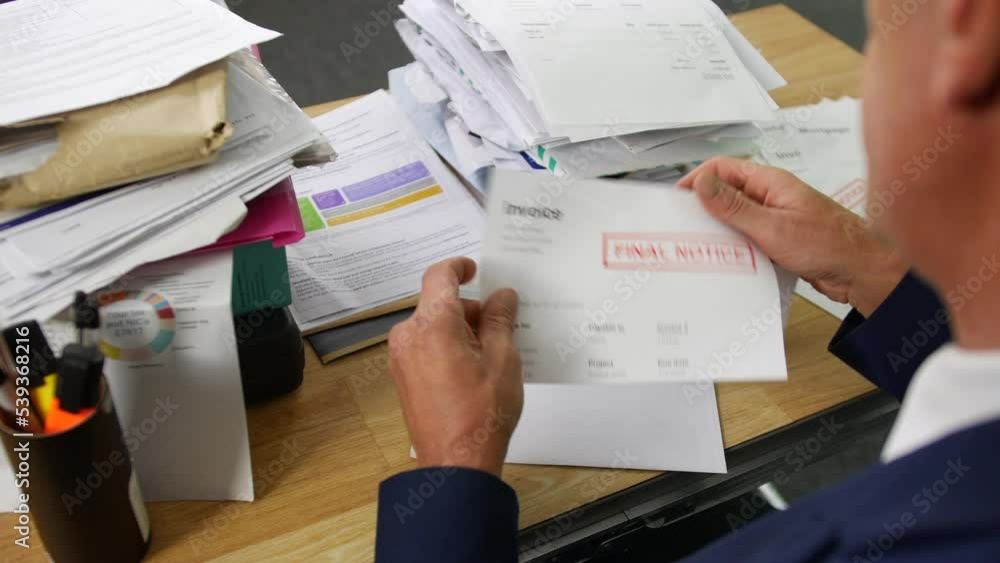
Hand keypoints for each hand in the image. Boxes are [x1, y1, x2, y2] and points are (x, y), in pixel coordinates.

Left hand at [388, 257, 522, 476]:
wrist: (456, 463)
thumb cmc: (480, 415)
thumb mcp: (503, 359)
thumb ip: (500, 320)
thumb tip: (502, 296)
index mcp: (432, 324)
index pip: (439, 276)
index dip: (458, 267)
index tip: (474, 269)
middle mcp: (409, 336)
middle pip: (439, 304)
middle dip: (470, 309)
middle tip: (502, 326)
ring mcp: (402, 357)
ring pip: (433, 326)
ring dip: (460, 330)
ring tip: (492, 354)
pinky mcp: (403, 376)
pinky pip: (426, 346)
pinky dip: (448, 346)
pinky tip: (474, 367)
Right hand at [678, 157, 906, 316]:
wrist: (863, 272)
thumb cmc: (831, 244)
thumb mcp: (773, 226)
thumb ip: (734, 206)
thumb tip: (703, 183)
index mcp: (770, 182)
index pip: (723, 169)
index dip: (697, 180)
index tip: (677, 198)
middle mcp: (771, 197)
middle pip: (726, 193)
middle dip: (704, 207)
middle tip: (684, 224)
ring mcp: (775, 218)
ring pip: (736, 218)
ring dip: (720, 230)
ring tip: (703, 244)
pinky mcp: (779, 240)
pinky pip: (748, 238)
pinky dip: (735, 248)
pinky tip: (728, 261)